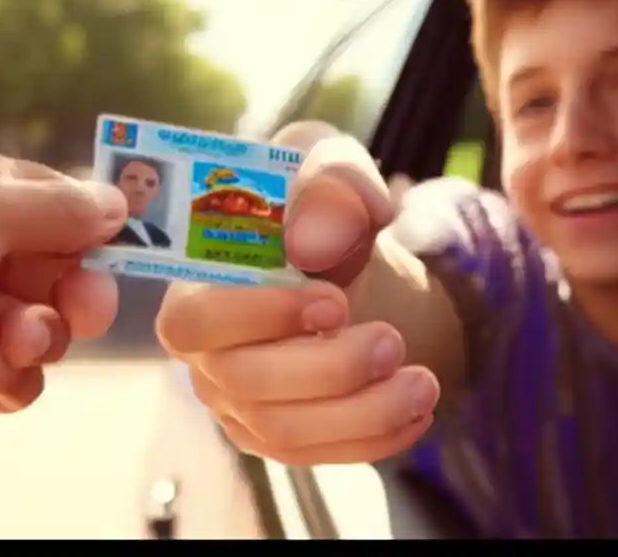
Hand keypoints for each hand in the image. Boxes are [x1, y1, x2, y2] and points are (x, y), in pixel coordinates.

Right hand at [155, 129, 441, 465]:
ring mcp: (238, 399)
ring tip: (424, 381)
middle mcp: (205, 350)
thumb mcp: (328, 162)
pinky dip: (373, 439)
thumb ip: (329, 178)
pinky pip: (318, 455)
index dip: (260, 317)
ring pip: (284, 431)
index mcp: (195, 281)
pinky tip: (417, 410)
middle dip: (326, 370)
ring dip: (362, 412)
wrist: (340, 247)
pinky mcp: (279, 432)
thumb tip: (318, 233)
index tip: (334, 301)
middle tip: (392, 341)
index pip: (194, 321)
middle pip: (244, 383)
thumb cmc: (317, 198)